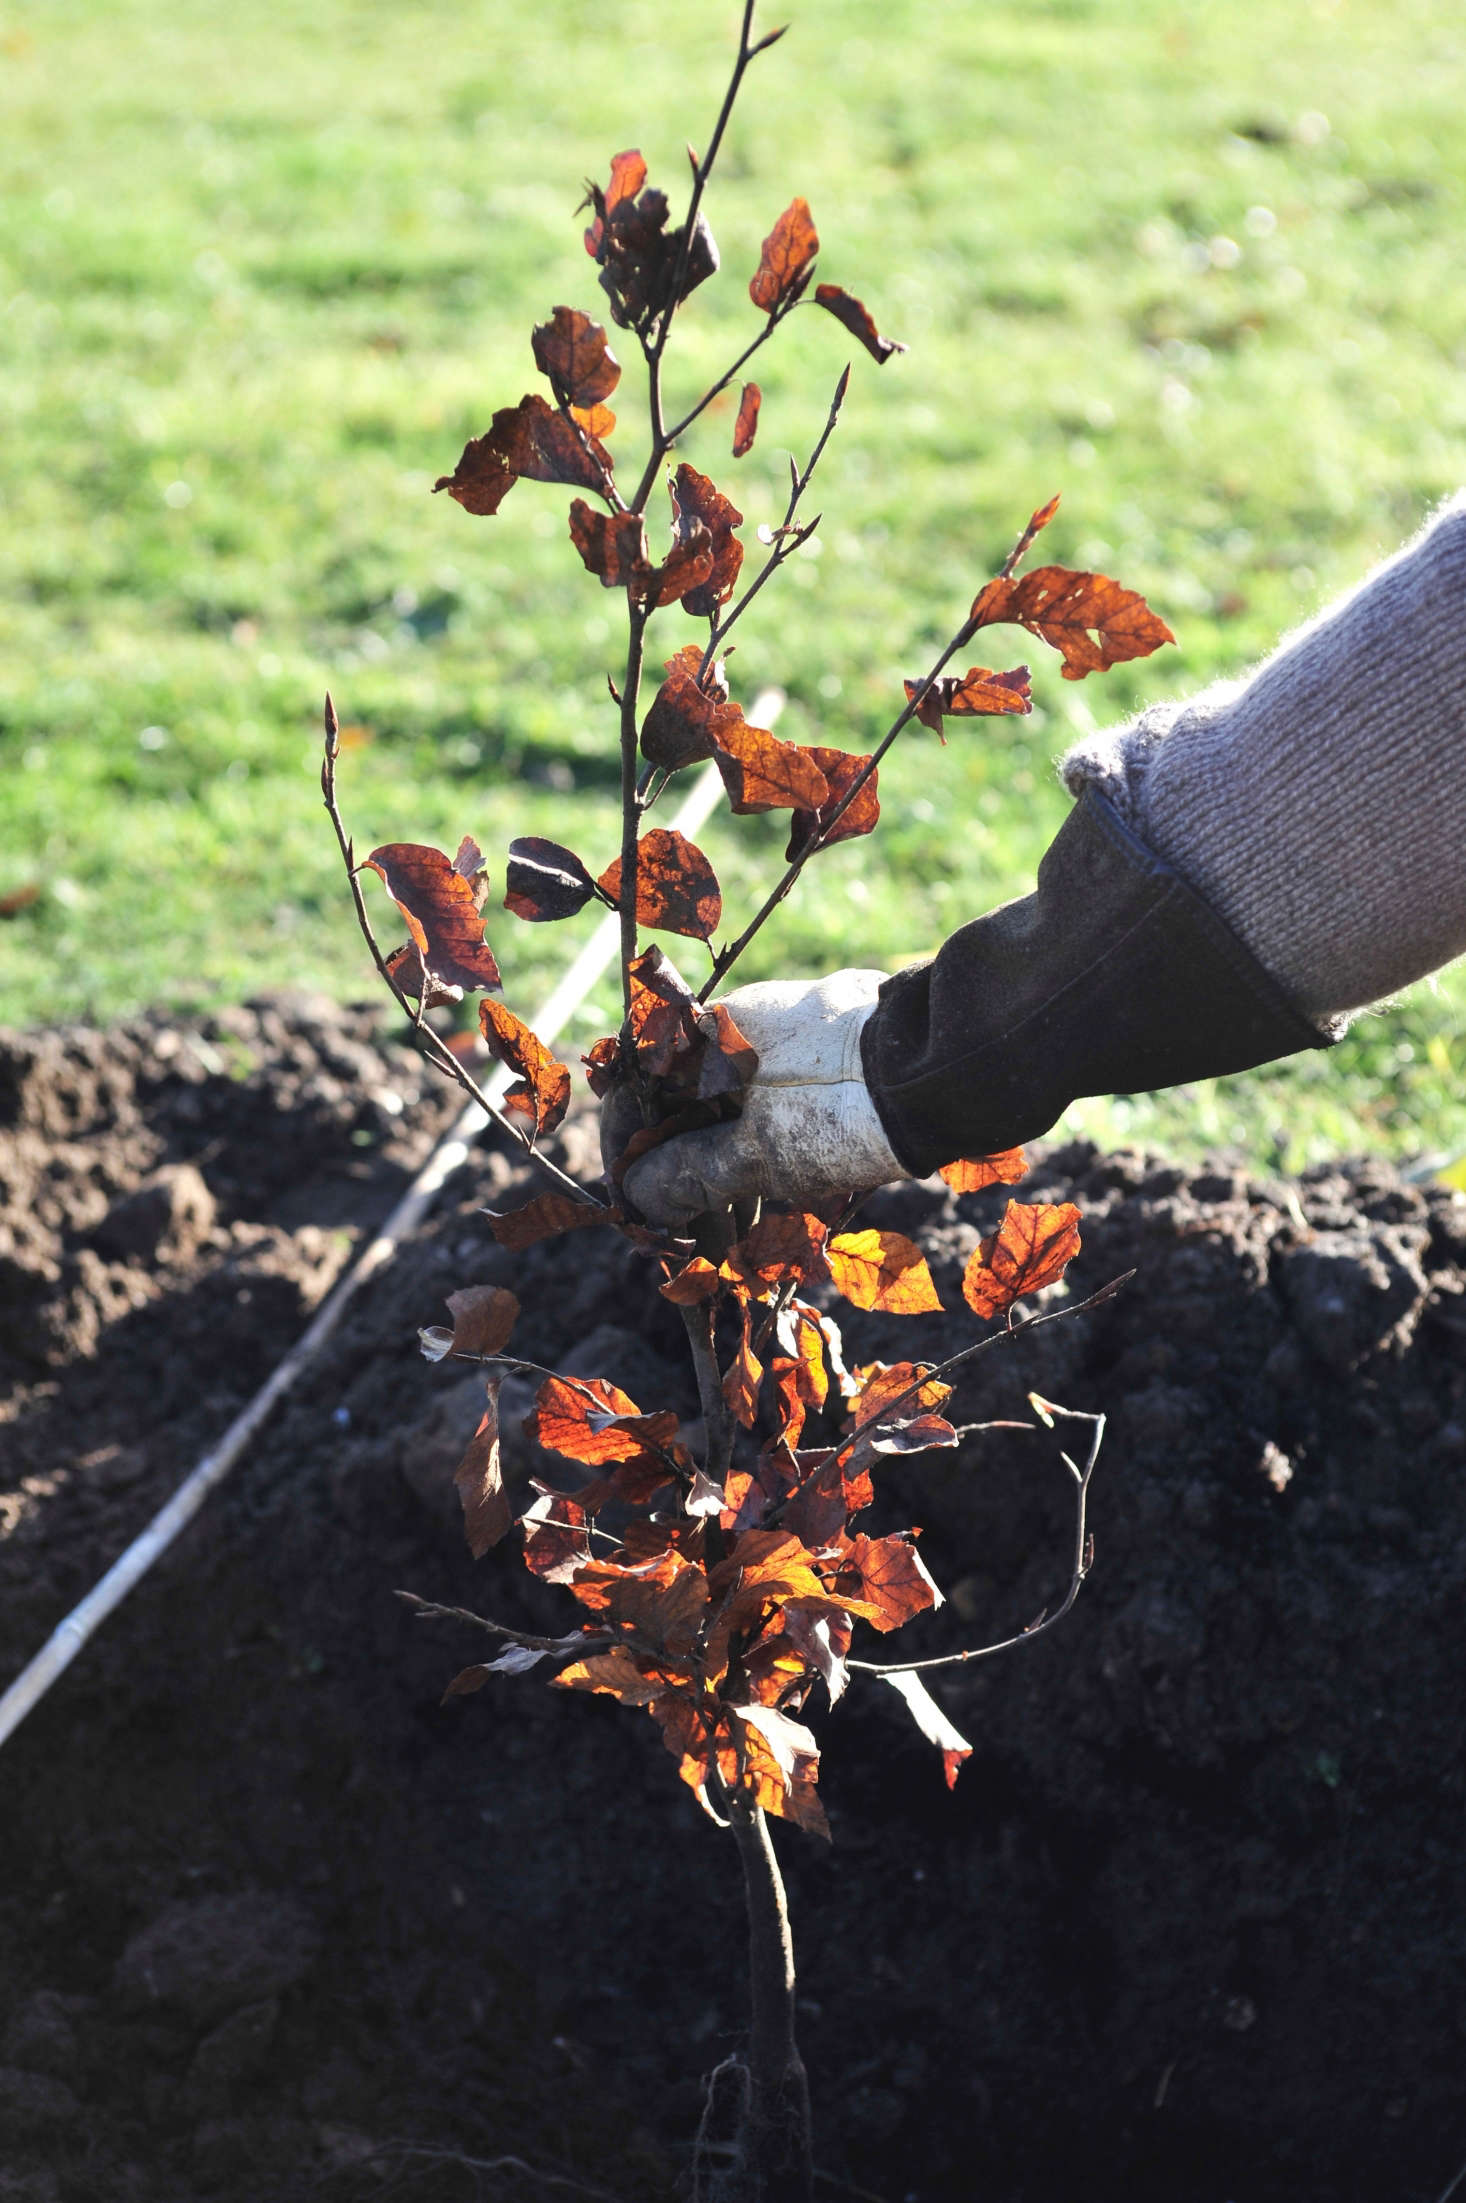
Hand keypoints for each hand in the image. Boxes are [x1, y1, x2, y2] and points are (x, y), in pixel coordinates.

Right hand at [617, 970, 911, 1225]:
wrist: (948, 1071)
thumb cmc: (841, 1108)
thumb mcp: (758, 1154)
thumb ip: (691, 1174)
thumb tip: (640, 1194)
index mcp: (712, 1030)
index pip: (638, 1082)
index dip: (626, 1146)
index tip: (632, 1198)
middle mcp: (745, 1023)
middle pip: (685, 1098)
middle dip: (676, 1167)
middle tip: (684, 1228)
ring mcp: (790, 1038)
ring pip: (732, 1106)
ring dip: (720, 1167)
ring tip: (729, 1230)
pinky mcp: (829, 1057)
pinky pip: (773, 1104)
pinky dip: (760, 1151)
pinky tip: (769, 1199)